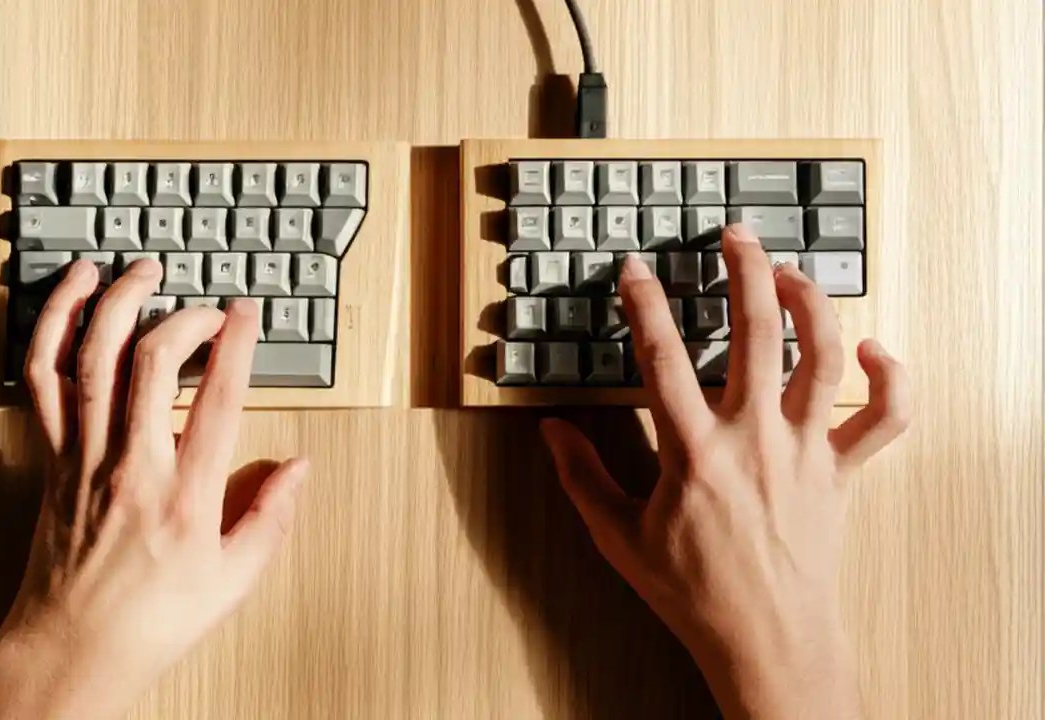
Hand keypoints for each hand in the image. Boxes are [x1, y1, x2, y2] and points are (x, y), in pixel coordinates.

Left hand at [0, 259, 307, 719]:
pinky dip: (51, 331)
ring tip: (133, 270)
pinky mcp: (51, 458)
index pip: (219, 400)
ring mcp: (83, 457)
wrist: (71, 648)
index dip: (236, 344)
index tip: (246, 313)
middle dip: (182, 316)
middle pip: (153, 363)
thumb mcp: (233, 580)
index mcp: (186, 497)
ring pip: (92, 360)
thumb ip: (270, 517)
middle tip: (204, 303)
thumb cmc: (151, 620)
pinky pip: (44, 381)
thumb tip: (299, 467)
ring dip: (113, 304)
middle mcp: (132, 466)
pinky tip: (69, 301)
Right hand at [542, 225, 908, 718]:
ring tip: (792, 272)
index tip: (634, 268)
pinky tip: (874, 348)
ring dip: (812, 303)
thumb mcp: (618, 537)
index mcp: (694, 451)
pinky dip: (891, 377)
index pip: (661, 355)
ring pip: (822, 356)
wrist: (766, 639)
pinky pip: (884, 418)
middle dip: (744, 270)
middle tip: (734, 235)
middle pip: (756, 332)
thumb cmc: (694, 592)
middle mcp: (754, 438)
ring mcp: (805, 451)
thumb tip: (551, 432)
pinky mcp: (841, 471)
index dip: (643, 302)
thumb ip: (581, 478)